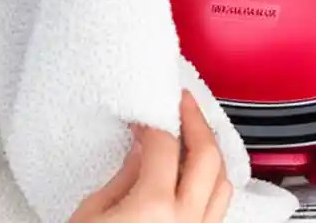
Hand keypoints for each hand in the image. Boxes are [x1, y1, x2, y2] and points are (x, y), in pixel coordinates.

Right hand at [69, 91, 233, 222]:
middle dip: (198, 122)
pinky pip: (218, 212)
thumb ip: (122, 179)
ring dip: (214, 154)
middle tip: (184, 104)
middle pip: (209, 157)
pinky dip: (215, 185)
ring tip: (197, 135)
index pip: (166, 147)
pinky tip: (200, 176)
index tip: (145, 115)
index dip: (155, 123)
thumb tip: (143, 152)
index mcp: (154, 209)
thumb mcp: (90, 216)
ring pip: (225, 185)